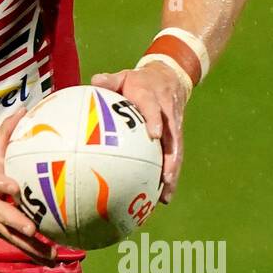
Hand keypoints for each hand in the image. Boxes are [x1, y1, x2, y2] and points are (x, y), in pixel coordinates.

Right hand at [0, 110, 57, 266]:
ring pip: (10, 235)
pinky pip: (15, 243)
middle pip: (1, 214)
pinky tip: (51, 260)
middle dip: (15, 222)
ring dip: (30, 247)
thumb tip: (26, 108)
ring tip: (52, 256)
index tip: (14, 188)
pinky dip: (33, 253)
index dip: (3, 185)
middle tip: (32, 229)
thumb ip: (8, 129)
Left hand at [91, 63, 186, 202]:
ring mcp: (174, 125)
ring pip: (177, 150)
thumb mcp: (124, 76)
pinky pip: (176, 156)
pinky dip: (171, 174)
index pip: (154, 108)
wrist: (169, 76)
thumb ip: (110, 80)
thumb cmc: (138, 81)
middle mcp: (167, 113)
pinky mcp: (177, 136)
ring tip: (165, 196)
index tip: (154, 135)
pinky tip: (163, 196)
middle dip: (171, 157)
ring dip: (173, 173)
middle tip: (165, 177)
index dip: (155, 120)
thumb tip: (95, 82)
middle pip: (172, 136)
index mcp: (152, 96)